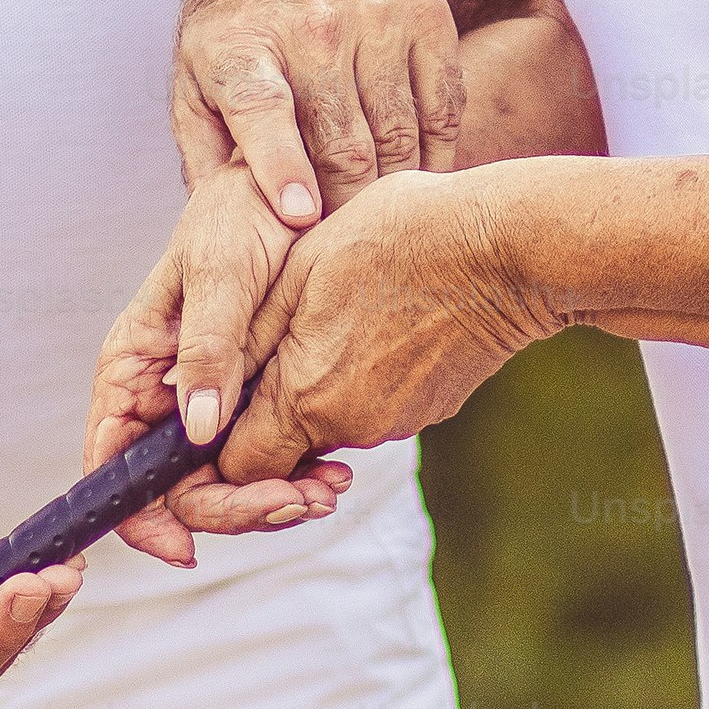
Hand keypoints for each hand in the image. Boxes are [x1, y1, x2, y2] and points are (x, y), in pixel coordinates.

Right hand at [82, 169, 355, 566]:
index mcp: (133, 363)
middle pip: (175, 488)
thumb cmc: (247, 211)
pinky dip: (295, 470)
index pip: (110, 464)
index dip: (141, 517)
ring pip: (223, 480)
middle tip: (300, 502)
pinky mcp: (255, 398)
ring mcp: (209, 398)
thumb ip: (209, 348)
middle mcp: (163, 391)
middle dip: (233, 507)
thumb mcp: (224, 273)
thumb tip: (199, 431)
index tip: (188, 548)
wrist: (304, 184)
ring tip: (329, 487)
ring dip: (272, 494)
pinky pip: (263, 455)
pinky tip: (334, 468)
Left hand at [170, 0, 465, 229]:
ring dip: (389, 190)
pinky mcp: (425, 18)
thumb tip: (216, 233)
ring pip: (396, 137)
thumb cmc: (244, 29)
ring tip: (373, 214)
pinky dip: (434, 158)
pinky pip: (442, 112)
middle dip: (343, 208)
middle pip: (342, 144)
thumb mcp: (196, 76)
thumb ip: (202, 153)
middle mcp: (310, 26)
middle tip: (338, 240)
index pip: (264, 109)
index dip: (282, 164)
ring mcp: (374, 18)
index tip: (301, 213)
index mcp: (240, 46)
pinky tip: (415, 177)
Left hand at [218, 169, 563, 485]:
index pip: (238, 469)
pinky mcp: (431, 408)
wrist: (506, 249)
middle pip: (284, 453)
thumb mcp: (296, 271)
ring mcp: (396, 420)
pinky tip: (367, 322)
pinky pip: (372, 407)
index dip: (215, 455)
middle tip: (261, 363)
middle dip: (264, 423)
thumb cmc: (398, 238)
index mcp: (305, 398)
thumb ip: (242, 342)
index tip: (215, 413)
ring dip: (311, 392)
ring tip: (320, 320)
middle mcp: (351, 426)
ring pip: (328, 426)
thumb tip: (202, 398)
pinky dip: (356, 379)